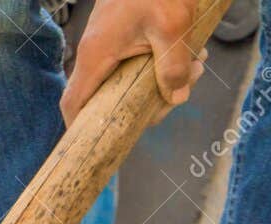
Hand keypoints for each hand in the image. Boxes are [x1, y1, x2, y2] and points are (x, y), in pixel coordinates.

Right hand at [59, 0, 207, 124]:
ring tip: (196, 66)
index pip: (74, 103)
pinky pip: (140, 62)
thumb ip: (174, 68)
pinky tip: (193, 54)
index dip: (79, 131)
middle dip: (147, 107)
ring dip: (164, 82)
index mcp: (97, 54)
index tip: (96, 149)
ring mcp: (111, 43)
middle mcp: (98, 51)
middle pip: (108, 99)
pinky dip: (165, 64)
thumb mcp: (174, 27)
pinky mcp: (125, 35)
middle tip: (178, 97)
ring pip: (130, 81)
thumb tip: (175, 99)